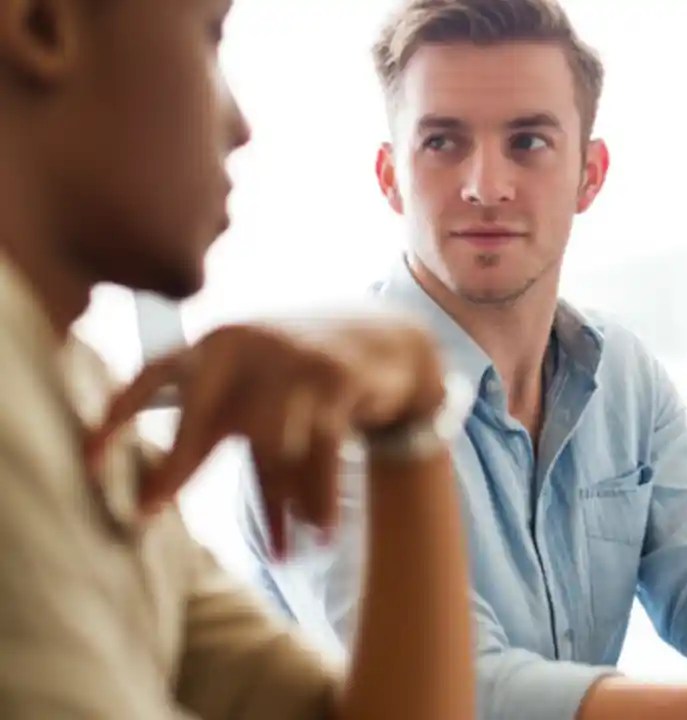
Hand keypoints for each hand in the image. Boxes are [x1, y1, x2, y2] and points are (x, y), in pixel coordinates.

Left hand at [83, 315, 443, 555]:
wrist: (392, 339)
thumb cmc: (306, 370)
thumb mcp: (255, 370)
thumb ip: (214, 401)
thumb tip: (163, 472)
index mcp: (217, 342)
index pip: (153, 377)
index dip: (117, 417)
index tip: (86, 463)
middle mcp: (249, 344)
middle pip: (203, 419)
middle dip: (174, 469)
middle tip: (147, 513)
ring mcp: (294, 362)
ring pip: (269, 451)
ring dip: (277, 509)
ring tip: (283, 554)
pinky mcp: (336, 382)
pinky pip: (320, 455)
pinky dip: (319, 498)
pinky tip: (320, 530)